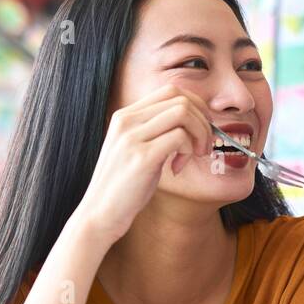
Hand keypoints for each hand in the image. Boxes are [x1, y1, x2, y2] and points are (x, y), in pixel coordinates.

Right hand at [75, 85, 214, 244]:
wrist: (100, 213)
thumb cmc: (124, 186)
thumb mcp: (137, 150)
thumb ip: (156, 132)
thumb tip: (192, 122)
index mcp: (126, 115)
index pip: (171, 91)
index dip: (196, 107)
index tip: (201, 129)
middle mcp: (127, 120)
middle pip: (181, 98)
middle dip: (203, 120)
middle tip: (203, 146)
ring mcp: (132, 137)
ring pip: (183, 113)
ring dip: (200, 133)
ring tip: (194, 155)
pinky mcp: (141, 157)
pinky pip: (179, 137)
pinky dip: (188, 151)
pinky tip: (177, 168)